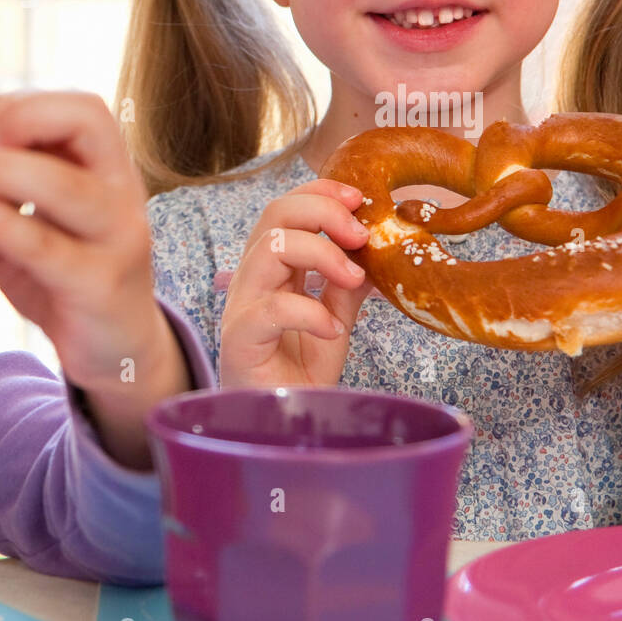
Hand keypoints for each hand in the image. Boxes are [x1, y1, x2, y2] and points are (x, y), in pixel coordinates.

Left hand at [0, 91, 189, 463]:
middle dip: (13, 122)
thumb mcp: (40, 222)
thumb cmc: (70, 276)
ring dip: (1, 170)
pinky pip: (49, 247)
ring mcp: (119, 238)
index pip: (82, 108)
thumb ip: (7, 190)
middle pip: (85, 126)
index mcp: (110, 170)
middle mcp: (124, 194)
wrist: (118, 347)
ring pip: (66, 185)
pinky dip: (4, 223)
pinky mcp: (101, 284)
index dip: (17, 104)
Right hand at [218, 179, 372, 387]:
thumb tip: (382, 250)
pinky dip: (311, 313)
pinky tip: (333, 332)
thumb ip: (349, 284)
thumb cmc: (300, 373)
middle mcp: (253, 280)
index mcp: (273, 269)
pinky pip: (272, 309)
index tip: (360, 197)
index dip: (320, 193)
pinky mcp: (239, 339)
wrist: (283, 428)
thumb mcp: (336, 319)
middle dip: (324, 211)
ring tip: (354, 278)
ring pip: (271, 248)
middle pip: (275, 214)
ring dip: (322, 253)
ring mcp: (242, 306)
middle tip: (362, 233)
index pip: (286, 209)